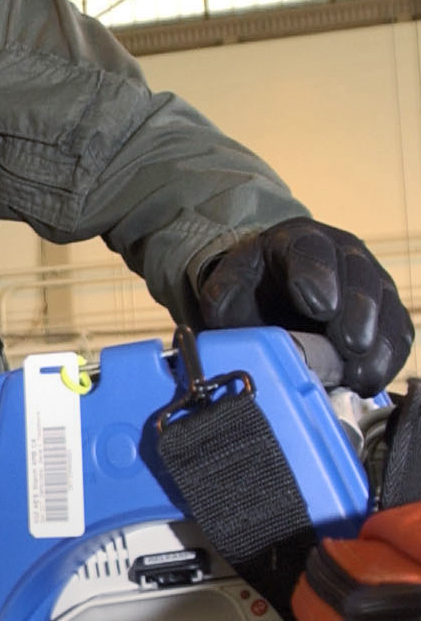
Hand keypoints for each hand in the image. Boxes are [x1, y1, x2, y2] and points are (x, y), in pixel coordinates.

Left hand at [197, 218, 411, 394]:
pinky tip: (372, 379)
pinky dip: (388, 358)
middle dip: (357, 314)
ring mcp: (369, 282)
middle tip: (350, 345)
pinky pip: (397, 332)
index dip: (318, 276)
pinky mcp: (385, 312)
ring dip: (378, 343)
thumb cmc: (252, 288)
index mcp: (299, 241)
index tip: (320, 307)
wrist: (270, 291)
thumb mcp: (227, 286)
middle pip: (359, 279)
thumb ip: (223, 296)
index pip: (311, 250)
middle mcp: (343, 255)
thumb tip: (229, 321)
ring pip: (386, 307)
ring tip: (362, 373)